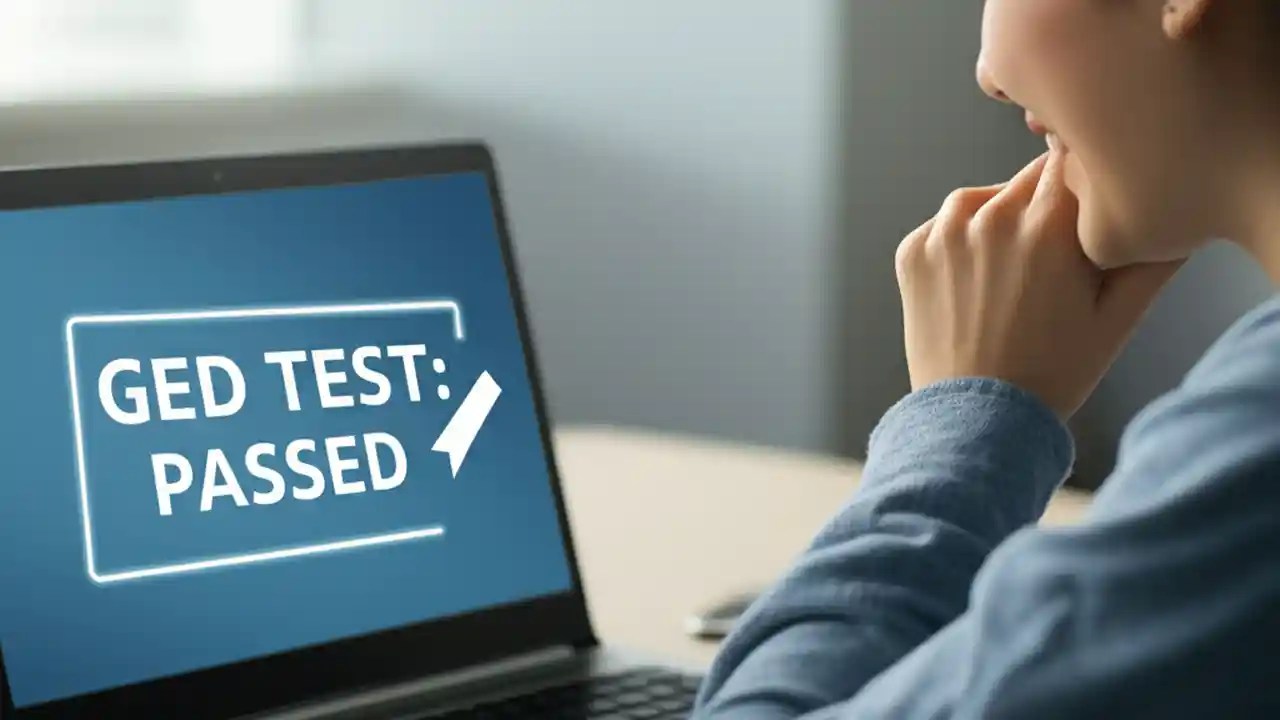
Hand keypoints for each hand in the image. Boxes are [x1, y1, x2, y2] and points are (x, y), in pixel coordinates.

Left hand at [895, 151, 1181, 419]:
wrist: (976, 419)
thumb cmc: (1054, 372)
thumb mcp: (1118, 317)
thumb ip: (1150, 256)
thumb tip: (1164, 217)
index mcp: (1049, 223)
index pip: (1074, 161)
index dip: (1085, 183)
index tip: (1087, 215)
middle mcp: (991, 216)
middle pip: (1029, 179)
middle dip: (1047, 206)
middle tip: (1053, 261)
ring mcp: (944, 233)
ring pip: (984, 199)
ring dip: (1000, 220)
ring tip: (1013, 277)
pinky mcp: (913, 252)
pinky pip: (944, 227)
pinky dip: (960, 245)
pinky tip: (977, 288)